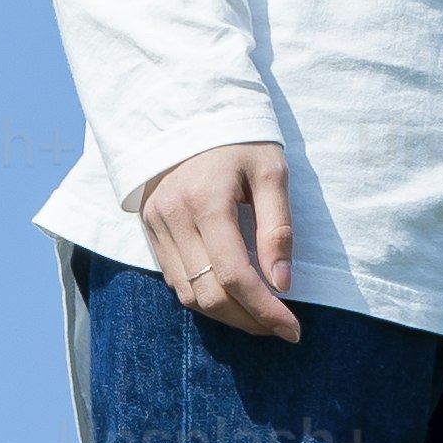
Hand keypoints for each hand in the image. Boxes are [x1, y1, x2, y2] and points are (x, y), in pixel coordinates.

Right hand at [141, 139, 300, 340]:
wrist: (189, 112)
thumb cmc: (240, 140)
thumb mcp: (271, 171)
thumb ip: (278, 228)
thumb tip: (283, 284)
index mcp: (207, 201)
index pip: (235, 275)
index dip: (265, 309)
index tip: (292, 329)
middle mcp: (174, 219)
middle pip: (209, 294)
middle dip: (248, 319)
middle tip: (280, 326)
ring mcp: (156, 227)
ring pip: (188, 295)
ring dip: (226, 314)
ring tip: (259, 316)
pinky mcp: (149, 231)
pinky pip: (175, 280)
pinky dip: (204, 296)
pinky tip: (231, 296)